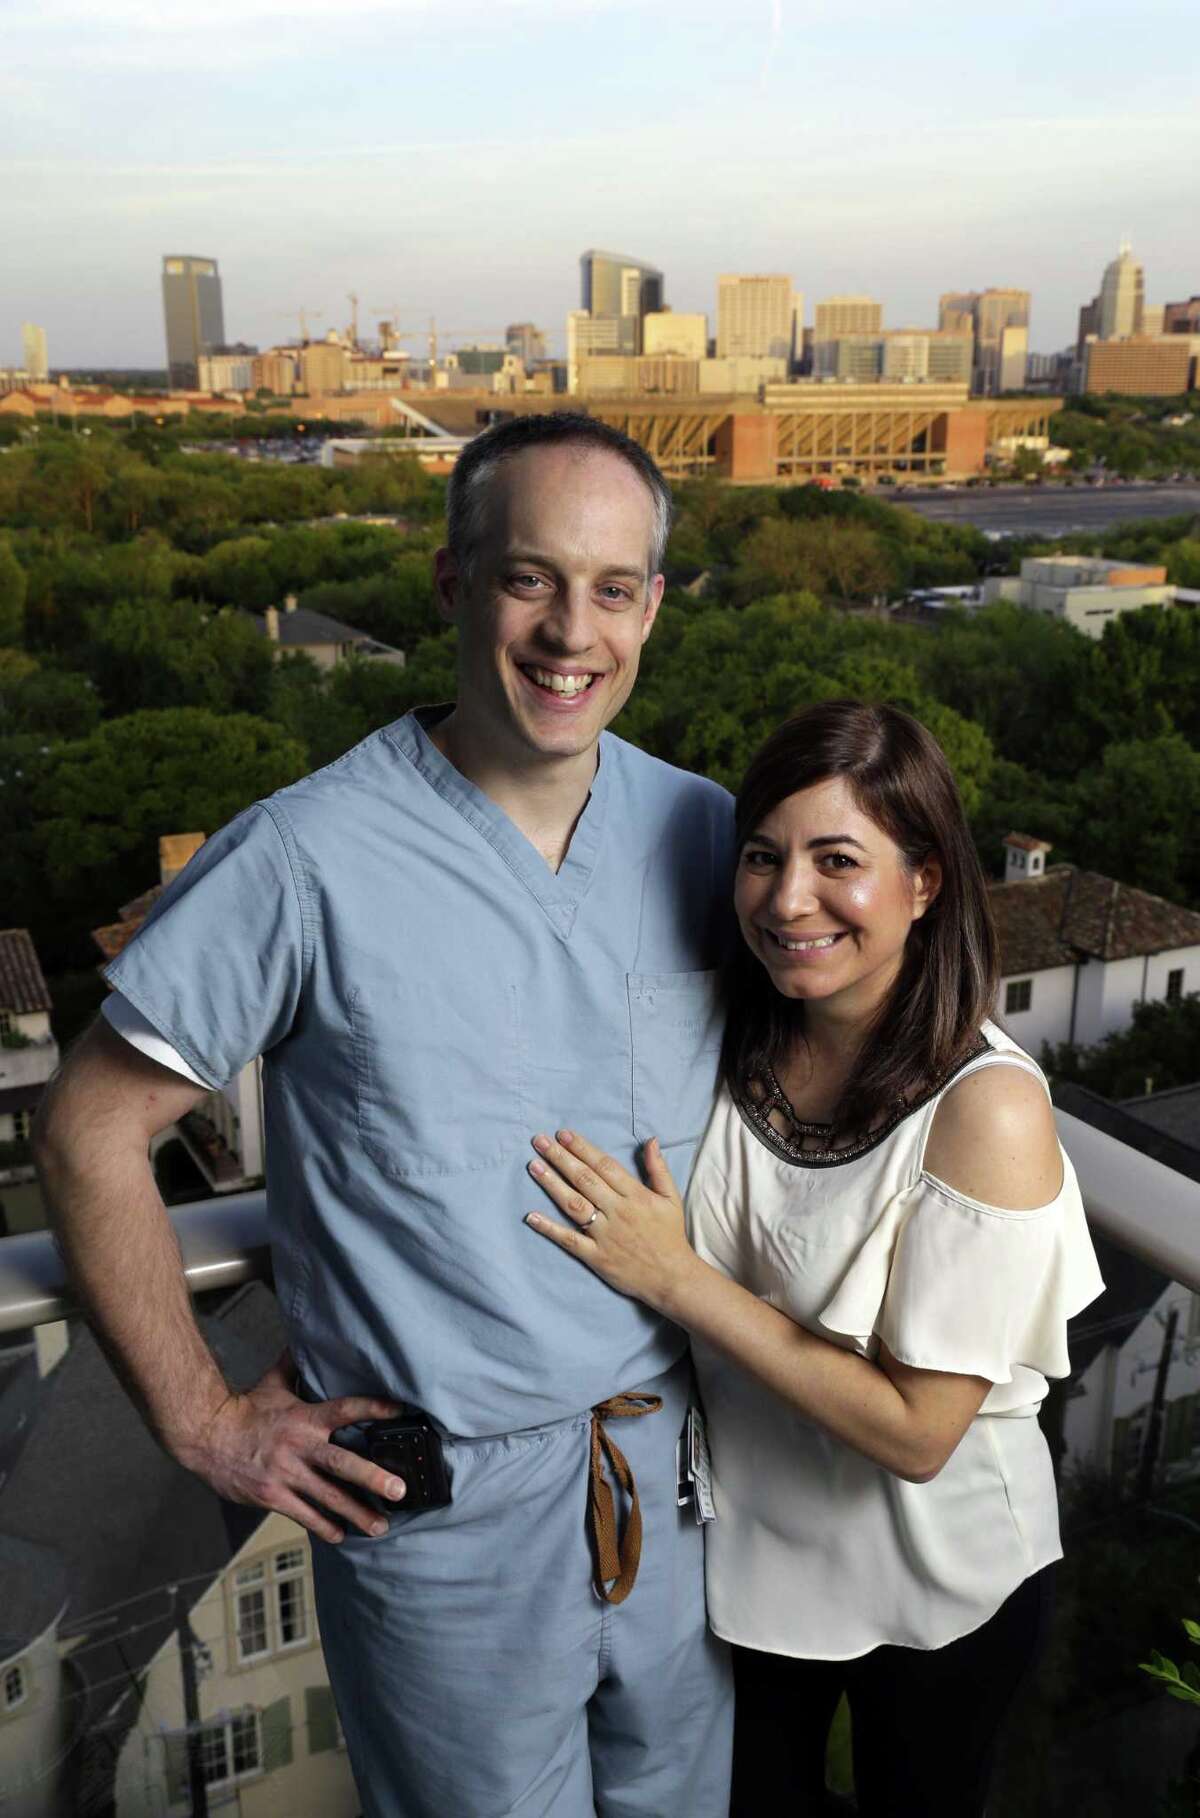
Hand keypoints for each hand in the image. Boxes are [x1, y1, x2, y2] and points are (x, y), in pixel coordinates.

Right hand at [173, 1350, 408, 1543]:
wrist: (205, 1436)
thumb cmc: (244, 1410)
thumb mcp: (272, 1383)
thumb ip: (294, 1365)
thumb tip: (305, 1338)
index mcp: (304, 1417)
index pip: (346, 1409)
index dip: (374, 1408)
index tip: (401, 1412)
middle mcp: (299, 1446)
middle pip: (342, 1464)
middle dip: (373, 1478)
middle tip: (400, 1490)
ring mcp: (285, 1474)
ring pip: (327, 1497)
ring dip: (357, 1513)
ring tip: (381, 1526)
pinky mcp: (272, 1496)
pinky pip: (303, 1515)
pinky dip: (323, 1527)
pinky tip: (341, 1536)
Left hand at [525, 1129, 700, 1314]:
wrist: (672, 1277)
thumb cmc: (670, 1235)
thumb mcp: (671, 1198)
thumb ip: (658, 1168)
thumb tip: (650, 1140)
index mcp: (635, 1195)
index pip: (604, 1166)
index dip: (582, 1148)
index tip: (564, 1134)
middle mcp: (617, 1211)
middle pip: (584, 1179)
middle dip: (560, 1158)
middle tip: (539, 1141)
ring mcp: (605, 1234)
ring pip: (574, 1204)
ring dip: (551, 1184)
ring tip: (534, 1166)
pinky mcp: (596, 1257)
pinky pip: (569, 1240)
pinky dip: (549, 1228)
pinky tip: (531, 1216)